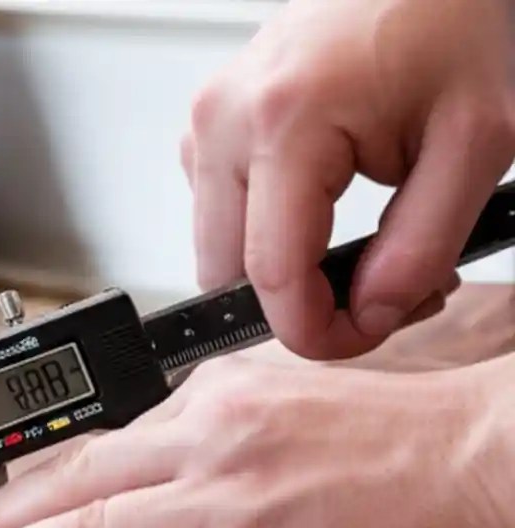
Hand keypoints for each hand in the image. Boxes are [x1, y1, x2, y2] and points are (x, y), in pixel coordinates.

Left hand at [0, 355, 514, 527]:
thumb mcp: (290, 406)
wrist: (492, 463)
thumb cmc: (407, 442)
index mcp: (214, 396)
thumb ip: (216, 436)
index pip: (95, 444)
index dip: (26, 482)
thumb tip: (157, 475)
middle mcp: (207, 439)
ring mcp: (228, 500)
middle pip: (68, 485)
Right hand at [183, 0, 514, 359]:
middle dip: (299, 304)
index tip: (362, 337)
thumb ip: (421, 245)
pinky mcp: (212, 119)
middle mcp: (226, 120)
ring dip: (280, 268)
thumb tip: (372, 313)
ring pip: (217, 246)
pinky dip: (266, 230)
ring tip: (360, 247)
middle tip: (380, 292)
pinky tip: (324, 212)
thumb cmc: (454, 21)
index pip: (271, 275)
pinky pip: (218, 208)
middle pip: (227, 272)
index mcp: (284, 122)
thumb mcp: (476, 142)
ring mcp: (209, 117)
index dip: (316, 332)